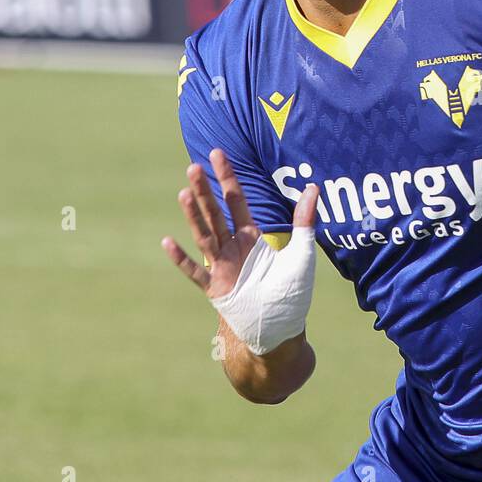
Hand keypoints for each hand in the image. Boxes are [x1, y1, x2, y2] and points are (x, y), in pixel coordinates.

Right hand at [161, 148, 318, 300]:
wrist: (281, 328)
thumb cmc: (291, 292)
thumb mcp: (302, 252)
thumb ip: (304, 220)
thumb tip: (314, 187)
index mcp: (250, 237)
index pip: (236, 201)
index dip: (227, 177)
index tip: (218, 153)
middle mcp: (232, 248)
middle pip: (215, 213)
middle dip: (206, 190)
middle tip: (194, 166)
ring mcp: (221, 267)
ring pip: (204, 235)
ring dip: (194, 216)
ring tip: (184, 192)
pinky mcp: (215, 289)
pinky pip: (195, 272)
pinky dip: (182, 259)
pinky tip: (168, 242)